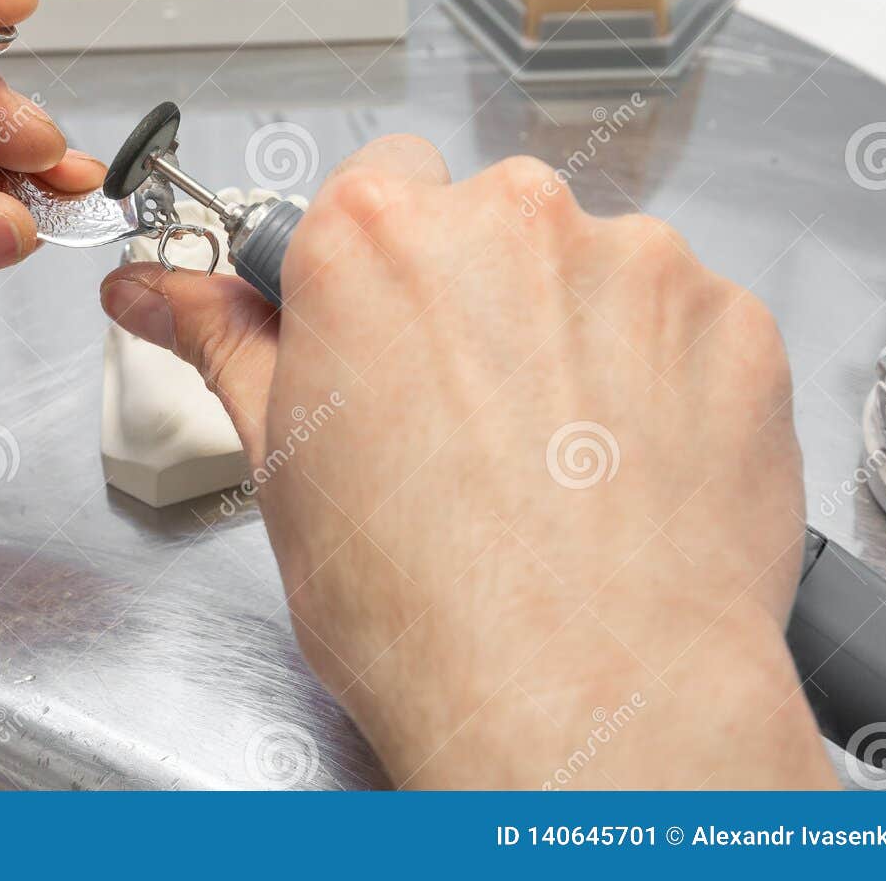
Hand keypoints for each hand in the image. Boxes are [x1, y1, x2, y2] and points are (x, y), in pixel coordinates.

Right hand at [100, 137, 835, 787]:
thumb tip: (154, 292)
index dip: (376, 268)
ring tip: (553, 458)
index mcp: (374, 236)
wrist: (579, 699)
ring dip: (570, 334)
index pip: (373, 185)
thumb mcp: (282, 458)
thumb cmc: (418, 601)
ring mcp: (636, 264)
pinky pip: (681, 322)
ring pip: (588, 270)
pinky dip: (659, 377)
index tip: (382, 327)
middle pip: (486, 221)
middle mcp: (509, 218)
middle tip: (462, 414)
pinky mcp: (732, 324)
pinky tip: (624, 466)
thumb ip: (224, 340)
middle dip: (474, 296)